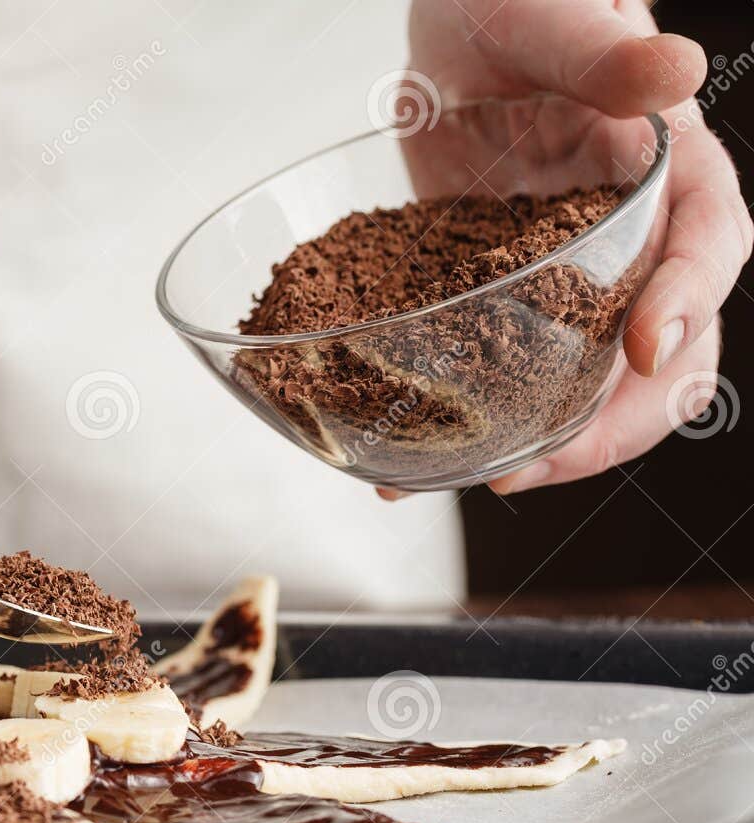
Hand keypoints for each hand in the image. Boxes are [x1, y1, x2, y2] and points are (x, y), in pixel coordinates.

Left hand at [404, 0, 750, 495]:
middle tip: (532, 469)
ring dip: (548, 446)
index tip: (643, 351)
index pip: (708, 246)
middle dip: (613, 423)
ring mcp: (576, 281)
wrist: (453, 36)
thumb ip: (597, 49)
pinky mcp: (512, 304)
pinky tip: (409, 462)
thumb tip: (673, 71)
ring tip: (475, 481)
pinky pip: (514, 375)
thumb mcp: (540, 16)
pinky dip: (477, 424)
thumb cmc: (509, 5)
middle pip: (667, 354)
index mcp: (668, 169)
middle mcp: (635, 239)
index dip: (685, 304)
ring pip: (596, 384)